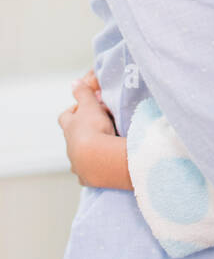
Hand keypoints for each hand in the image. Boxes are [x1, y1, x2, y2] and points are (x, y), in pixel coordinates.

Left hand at [58, 70, 117, 184]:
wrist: (98, 158)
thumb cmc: (94, 128)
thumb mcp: (90, 106)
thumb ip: (83, 93)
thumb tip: (74, 82)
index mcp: (69, 127)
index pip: (65, 117)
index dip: (73, 111)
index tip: (84, 109)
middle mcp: (69, 146)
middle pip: (71, 137)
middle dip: (81, 132)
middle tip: (97, 127)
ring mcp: (76, 162)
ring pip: (77, 155)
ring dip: (88, 151)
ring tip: (103, 147)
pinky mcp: (85, 176)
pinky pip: (87, 172)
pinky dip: (93, 168)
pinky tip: (102, 166)